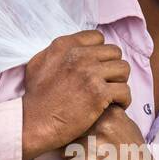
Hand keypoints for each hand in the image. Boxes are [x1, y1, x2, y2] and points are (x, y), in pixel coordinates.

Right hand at [21, 30, 131, 159]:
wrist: (33, 122)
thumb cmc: (34, 97)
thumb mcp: (38, 64)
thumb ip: (55, 52)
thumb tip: (69, 49)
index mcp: (65, 45)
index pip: (98, 37)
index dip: (101, 53)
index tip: (98, 67)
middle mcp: (79, 55)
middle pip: (114, 52)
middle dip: (113, 68)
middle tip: (108, 83)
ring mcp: (90, 73)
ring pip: (123, 69)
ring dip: (120, 82)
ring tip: (113, 94)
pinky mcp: (99, 93)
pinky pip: (125, 90)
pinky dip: (124, 100)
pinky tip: (116, 106)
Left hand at [71, 105, 158, 159]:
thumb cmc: (134, 158)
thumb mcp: (128, 127)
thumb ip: (109, 116)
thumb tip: (87, 111)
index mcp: (111, 113)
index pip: (81, 114)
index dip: (82, 128)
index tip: (92, 138)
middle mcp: (102, 124)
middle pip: (72, 129)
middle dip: (75, 141)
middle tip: (92, 154)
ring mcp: (93, 142)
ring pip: (66, 146)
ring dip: (73, 156)